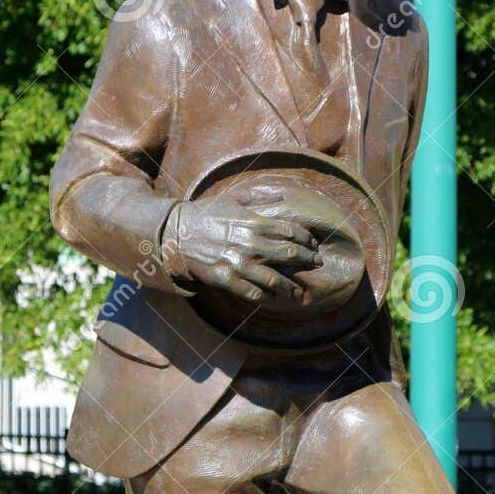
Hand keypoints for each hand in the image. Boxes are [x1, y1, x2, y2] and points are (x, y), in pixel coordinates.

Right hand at [174, 190, 320, 302]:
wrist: (177, 232)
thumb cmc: (206, 213)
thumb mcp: (233, 199)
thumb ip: (259, 198)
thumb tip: (283, 196)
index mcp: (254, 222)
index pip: (290, 232)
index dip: (306, 239)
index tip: (313, 244)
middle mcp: (250, 244)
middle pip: (289, 255)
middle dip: (307, 260)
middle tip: (317, 264)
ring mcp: (238, 264)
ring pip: (274, 279)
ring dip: (290, 286)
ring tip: (298, 291)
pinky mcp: (226, 279)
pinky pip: (252, 293)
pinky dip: (265, 297)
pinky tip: (271, 297)